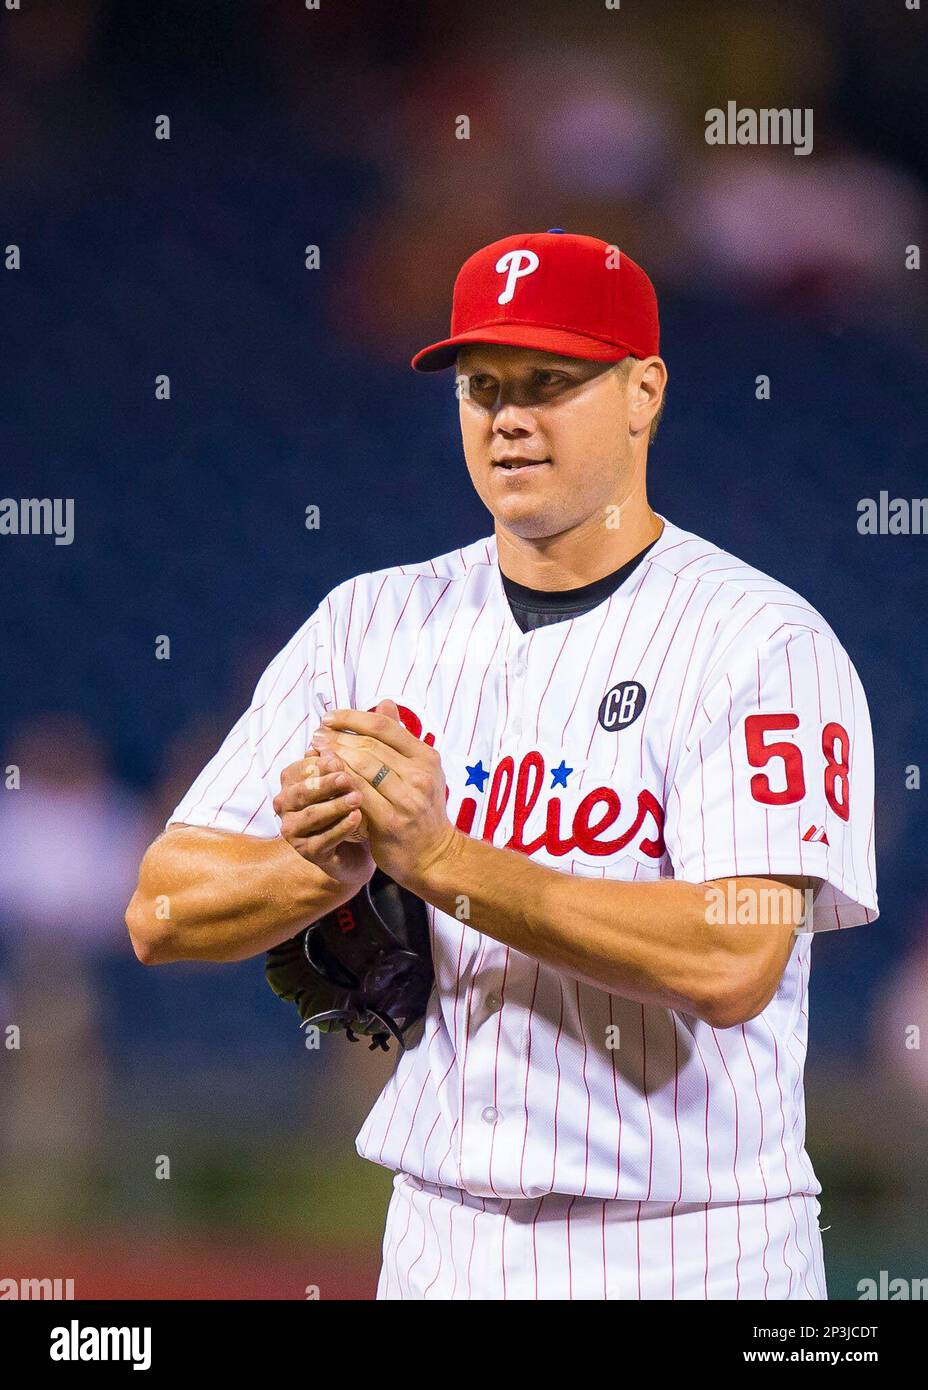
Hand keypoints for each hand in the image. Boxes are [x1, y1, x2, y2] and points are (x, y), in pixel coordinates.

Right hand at [273, 748, 374, 887]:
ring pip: (311, 815)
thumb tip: (330, 739)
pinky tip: (356, 819)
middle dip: (326, 784)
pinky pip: (322, 840)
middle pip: (303, 791)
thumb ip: (336, 760)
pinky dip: (340, 828)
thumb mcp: (343, 779)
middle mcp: (285, 805)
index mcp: (291, 782)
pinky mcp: (307, 852)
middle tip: (348, 778)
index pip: (301, 769)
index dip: (320, 764)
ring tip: (357, 798)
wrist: (354, 846)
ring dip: (334, 806)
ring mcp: (293, 830)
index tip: (341, 759)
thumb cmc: (346, 804)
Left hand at [310, 700, 461, 893]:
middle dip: (338, 737)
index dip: (353, 718)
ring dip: (334, 756)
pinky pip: (358, 795)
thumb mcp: (421, 770)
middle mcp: (420, 775)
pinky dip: (339, 783)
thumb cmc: (423, 810)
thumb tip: (384, 702)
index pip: (385, 727)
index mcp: (426, 758)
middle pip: (370, 746)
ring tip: (316, 751)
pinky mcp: (391, 821)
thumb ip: (400, 738)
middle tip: (316, 734)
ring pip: (362, 768)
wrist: (434, 855)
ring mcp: (407, 799)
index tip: (329, 717)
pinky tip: (324, 778)